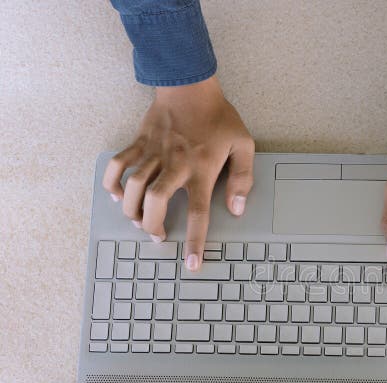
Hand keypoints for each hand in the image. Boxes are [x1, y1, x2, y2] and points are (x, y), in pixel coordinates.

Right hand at [102, 76, 254, 270]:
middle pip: (155, 203)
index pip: (198, 213)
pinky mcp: (139, 143)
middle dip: (152, 226)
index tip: (191, 264)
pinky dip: (113, 182)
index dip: (195, 241)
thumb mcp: (243, 145)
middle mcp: (175, 165)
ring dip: (133, 210)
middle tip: (157, 237)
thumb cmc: (219, 117)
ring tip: (139, 222)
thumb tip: (236, 208)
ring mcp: (154, 153)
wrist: (189, 86)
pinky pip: (119, 165)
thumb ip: (241, 178)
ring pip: (134, 188)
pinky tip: (118, 195)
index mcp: (202, 169)